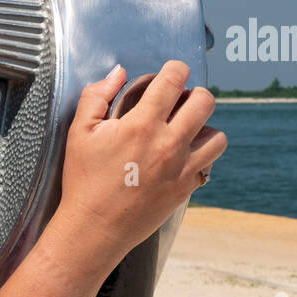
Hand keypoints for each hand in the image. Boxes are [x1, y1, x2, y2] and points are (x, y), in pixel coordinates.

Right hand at [56, 60, 227, 259]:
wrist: (95, 227)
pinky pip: (210, 163)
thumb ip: (97, 95)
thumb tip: (118, 73)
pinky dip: (202, 154)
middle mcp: (168, 143)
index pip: (173, 81)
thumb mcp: (79, 132)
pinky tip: (184, 154)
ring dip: (204, 126)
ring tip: (186, 130)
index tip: (172, 72)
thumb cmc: (84, 180)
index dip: (176, 69)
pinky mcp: (186, 187)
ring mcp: (181, 167)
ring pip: (217, 135)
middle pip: (204, 102)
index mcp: (141, 124)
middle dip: (194, 94)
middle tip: (179, 101)